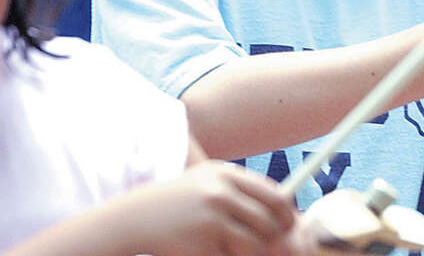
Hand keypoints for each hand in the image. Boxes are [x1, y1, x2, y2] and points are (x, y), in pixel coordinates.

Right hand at [118, 160, 298, 255]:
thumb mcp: (209, 183)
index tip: (287, 225)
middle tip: (267, 244)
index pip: (274, 196)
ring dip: (251, 252)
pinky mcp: (200, 247)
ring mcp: (210, 221)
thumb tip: (285, 210)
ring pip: (255, 246)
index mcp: (226, 175)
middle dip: (272, 238)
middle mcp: (220, 194)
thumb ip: (243, 192)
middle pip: (269, 223)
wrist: (137, 217)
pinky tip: (211, 250)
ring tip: (233, 247)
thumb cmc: (180, 202)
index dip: (285, 214)